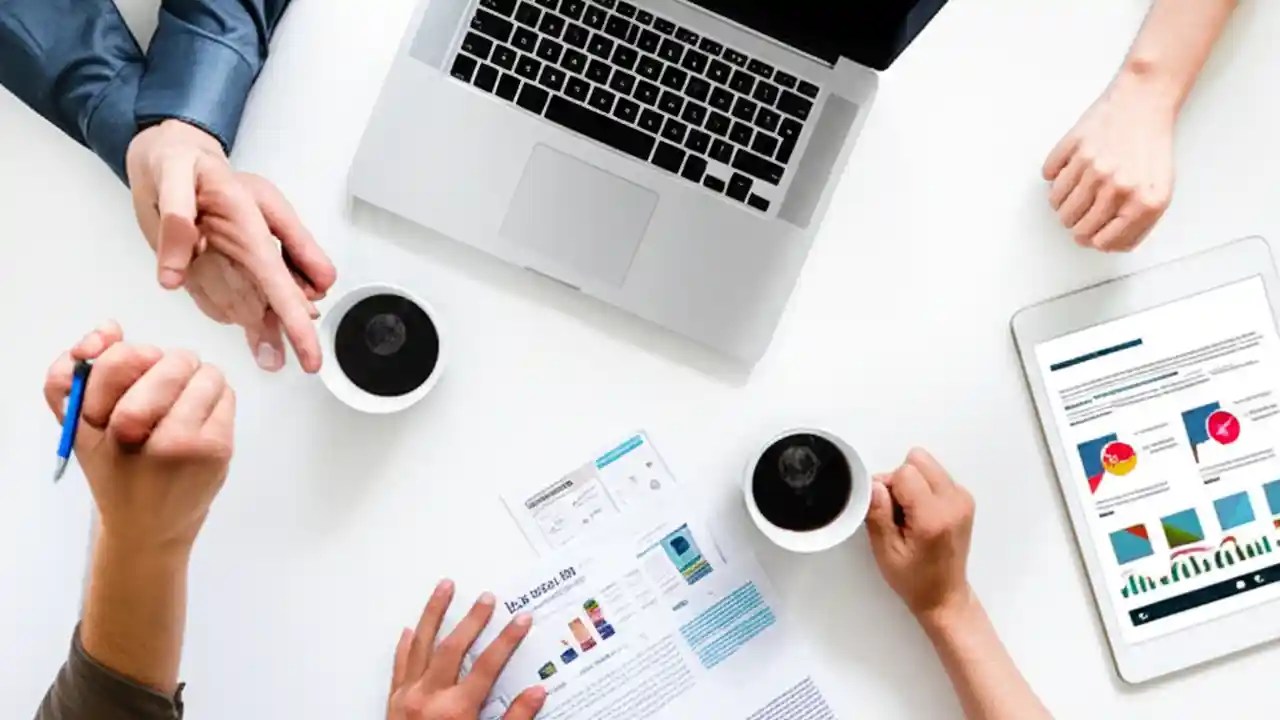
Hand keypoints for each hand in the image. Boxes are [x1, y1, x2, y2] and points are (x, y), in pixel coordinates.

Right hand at [43, 321, 235, 551]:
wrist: (148, 526)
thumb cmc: (115, 469)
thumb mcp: (78, 428)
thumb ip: (77, 375)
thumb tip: (109, 329)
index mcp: (95, 423)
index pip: (117, 360)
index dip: (127, 354)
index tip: (128, 370)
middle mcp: (137, 433)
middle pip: (171, 360)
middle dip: (170, 363)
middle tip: (163, 381)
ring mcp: (182, 442)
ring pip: (206, 372)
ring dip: (196, 379)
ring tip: (182, 400)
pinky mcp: (216, 448)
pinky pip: (226, 394)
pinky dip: (215, 397)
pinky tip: (199, 418)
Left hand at [126, 120, 336, 371]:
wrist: (169, 155)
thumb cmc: (179, 159)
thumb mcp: (171, 175)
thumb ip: (177, 220)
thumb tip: (173, 276)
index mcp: (252, 221)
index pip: (281, 278)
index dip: (296, 319)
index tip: (310, 355)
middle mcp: (255, 241)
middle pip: (280, 297)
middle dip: (283, 331)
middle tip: (273, 360)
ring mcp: (242, 255)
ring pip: (260, 303)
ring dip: (261, 328)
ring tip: (265, 354)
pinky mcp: (225, 264)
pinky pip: (231, 299)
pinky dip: (230, 311)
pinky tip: (231, 310)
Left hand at [388, 580, 546, 719]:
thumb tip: (538, 694)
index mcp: (456, 710)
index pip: (488, 665)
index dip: (507, 640)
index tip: (521, 620)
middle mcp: (429, 698)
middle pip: (453, 647)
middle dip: (473, 619)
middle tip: (487, 598)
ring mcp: (407, 698)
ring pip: (421, 645)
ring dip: (433, 614)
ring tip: (444, 588)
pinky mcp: (393, 703)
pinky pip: (399, 666)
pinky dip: (405, 646)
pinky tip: (409, 630)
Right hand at [866, 448, 975, 624]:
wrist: (945, 595)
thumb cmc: (914, 580)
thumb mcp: (885, 551)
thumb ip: (878, 513)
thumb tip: (873, 483)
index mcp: (934, 516)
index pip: (904, 472)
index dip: (887, 487)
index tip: (886, 511)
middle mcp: (954, 502)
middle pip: (919, 461)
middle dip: (901, 480)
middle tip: (897, 512)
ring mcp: (963, 499)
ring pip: (928, 465)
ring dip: (913, 484)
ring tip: (911, 515)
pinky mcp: (965, 499)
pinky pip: (937, 476)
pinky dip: (924, 488)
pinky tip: (922, 514)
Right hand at [1042, 78, 1175, 252]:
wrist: (1145, 102)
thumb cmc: (1150, 148)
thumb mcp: (1159, 191)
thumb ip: (1138, 225)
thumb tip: (1107, 245)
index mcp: (1144, 202)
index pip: (1101, 242)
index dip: (1093, 240)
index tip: (1091, 232)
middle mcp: (1118, 187)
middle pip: (1075, 226)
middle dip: (1075, 223)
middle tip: (1081, 212)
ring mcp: (1094, 166)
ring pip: (1058, 205)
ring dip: (1062, 203)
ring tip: (1074, 191)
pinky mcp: (1075, 146)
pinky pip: (1049, 175)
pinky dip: (1053, 176)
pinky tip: (1068, 169)